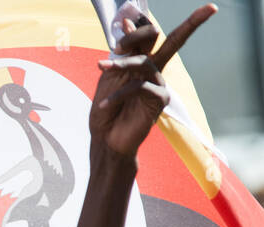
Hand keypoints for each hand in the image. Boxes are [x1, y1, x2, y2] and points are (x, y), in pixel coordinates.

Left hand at [90, 4, 215, 159]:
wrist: (106, 140)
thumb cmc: (106, 110)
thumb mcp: (109, 77)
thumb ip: (122, 52)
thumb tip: (127, 20)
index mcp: (142, 61)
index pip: (151, 35)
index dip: (137, 28)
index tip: (123, 24)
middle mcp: (154, 70)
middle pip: (174, 40)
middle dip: (185, 24)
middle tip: (198, 13)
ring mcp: (159, 84)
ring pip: (144, 62)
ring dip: (121, 64)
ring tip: (101, 67)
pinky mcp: (159, 99)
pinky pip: (140, 86)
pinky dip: (120, 92)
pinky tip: (105, 103)